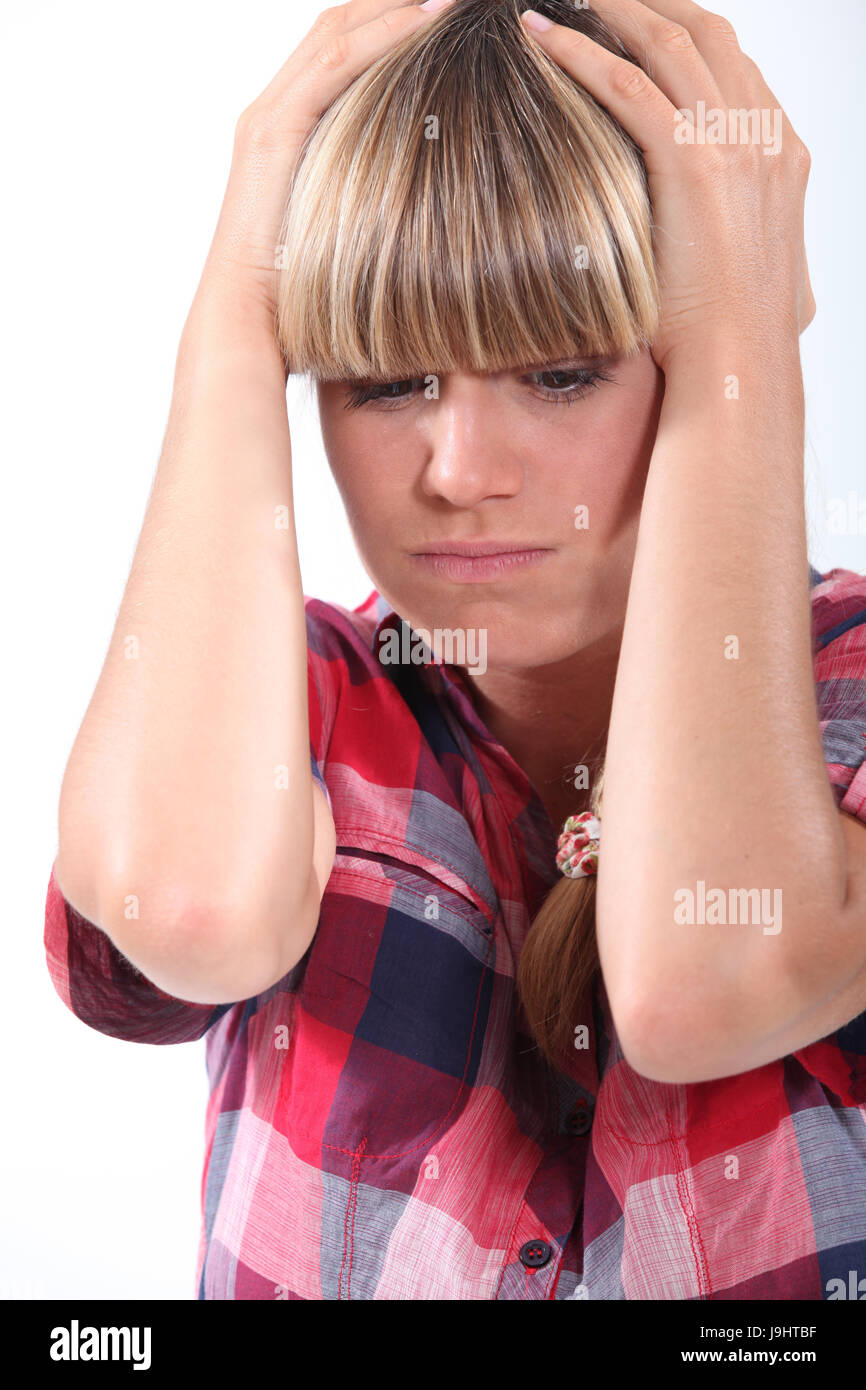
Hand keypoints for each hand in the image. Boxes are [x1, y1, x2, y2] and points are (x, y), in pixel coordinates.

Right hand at [192, 0, 454, 337]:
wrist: (247, 322)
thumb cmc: (298, 295)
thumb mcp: (345, 231)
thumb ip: (370, 199)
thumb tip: (429, 204)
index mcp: (286, 130)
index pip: (339, 48)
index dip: (388, 19)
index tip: (444, 11)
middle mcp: (272, 111)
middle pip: (337, 25)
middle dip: (392, 1)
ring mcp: (269, 118)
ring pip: (336, 32)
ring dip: (397, 7)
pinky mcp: (274, 133)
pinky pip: (335, 64)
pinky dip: (383, 36)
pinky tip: (428, 20)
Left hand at [520, 1, 815, 372]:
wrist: (739, 360)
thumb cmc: (737, 333)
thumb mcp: (758, 275)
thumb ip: (742, 239)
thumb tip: (728, 253)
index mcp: (782, 153)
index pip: (730, 63)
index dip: (680, 32)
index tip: (636, 22)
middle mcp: (764, 134)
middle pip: (704, 30)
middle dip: (648, 2)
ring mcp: (733, 143)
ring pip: (667, 40)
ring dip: (611, 7)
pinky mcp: (693, 162)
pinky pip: (629, 85)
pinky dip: (581, 52)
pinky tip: (541, 37)